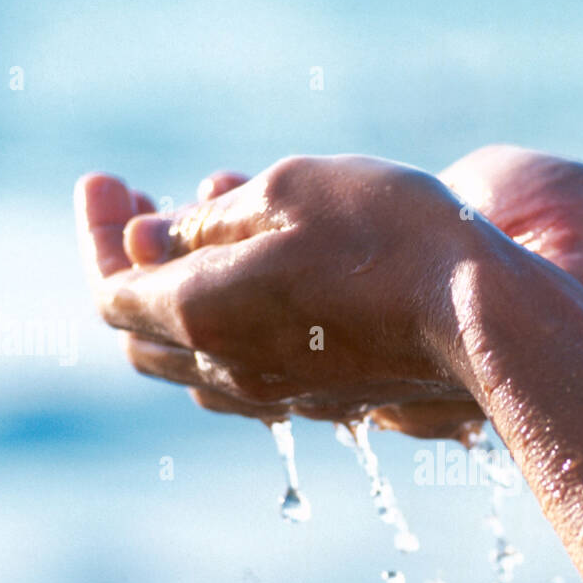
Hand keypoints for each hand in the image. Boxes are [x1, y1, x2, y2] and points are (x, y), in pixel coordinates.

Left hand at [74, 156, 488, 433]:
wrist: (483, 314)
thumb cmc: (388, 234)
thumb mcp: (286, 192)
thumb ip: (203, 222)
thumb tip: (150, 240)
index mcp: (204, 312)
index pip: (110, 289)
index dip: (99, 234)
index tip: (107, 182)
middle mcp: (229, 368)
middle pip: (140, 335)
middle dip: (125, 267)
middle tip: (138, 206)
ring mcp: (278, 393)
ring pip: (190, 362)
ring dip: (175, 302)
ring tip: (194, 242)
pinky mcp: (322, 400)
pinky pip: (241, 375)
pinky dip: (224, 328)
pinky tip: (252, 286)